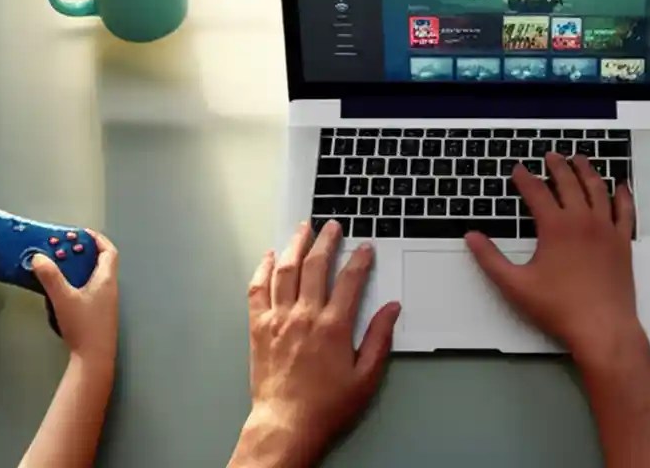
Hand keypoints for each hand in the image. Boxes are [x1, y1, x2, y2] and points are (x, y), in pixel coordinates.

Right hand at [30, 230, 118, 363]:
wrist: (94, 357)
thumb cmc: (84, 326)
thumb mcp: (64, 298)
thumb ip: (50, 277)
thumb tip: (39, 257)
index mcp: (106, 280)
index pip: (108, 252)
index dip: (97, 239)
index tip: (81, 233)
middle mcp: (109, 288)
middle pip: (100, 262)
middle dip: (82, 253)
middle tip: (63, 249)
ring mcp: (104, 302)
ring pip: (93, 277)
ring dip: (77, 269)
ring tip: (57, 266)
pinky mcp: (97, 313)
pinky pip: (88, 289)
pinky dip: (76, 283)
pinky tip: (60, 290)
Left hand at [233, 221, 399, 467]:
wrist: (286, 424)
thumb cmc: (326, 406)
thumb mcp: (366, 376)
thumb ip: (379, 338)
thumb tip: (392, 309)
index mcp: (333, 326)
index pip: (351, 280)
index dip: (360, 259)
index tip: (365, 247)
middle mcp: (304, 316)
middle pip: (316, 265)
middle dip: (327, 241)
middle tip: (333, 226)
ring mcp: (278, 319)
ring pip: (286, 270)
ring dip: (295, 245)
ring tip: (303, 229)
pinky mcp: (258, 327)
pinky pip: (257, 290)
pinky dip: (262, 269)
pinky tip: (269, 257)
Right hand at [465, 153, 642, 364]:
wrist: (602, 327)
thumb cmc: (558, 307)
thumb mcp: (515, 285)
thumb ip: (490, 259)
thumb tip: (471, 236)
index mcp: (555, 226)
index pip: (536, 192)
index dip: (525, 178)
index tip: (518, 169)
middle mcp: (582, 220)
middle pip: (569, 182)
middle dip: (558, 166)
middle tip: (551, 156)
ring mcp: (606, 229)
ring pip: (598, 189)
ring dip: (587, 171)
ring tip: (580, 159)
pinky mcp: (623, 241)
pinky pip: (625, 210)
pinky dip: (623, 194)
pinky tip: (621, 185)